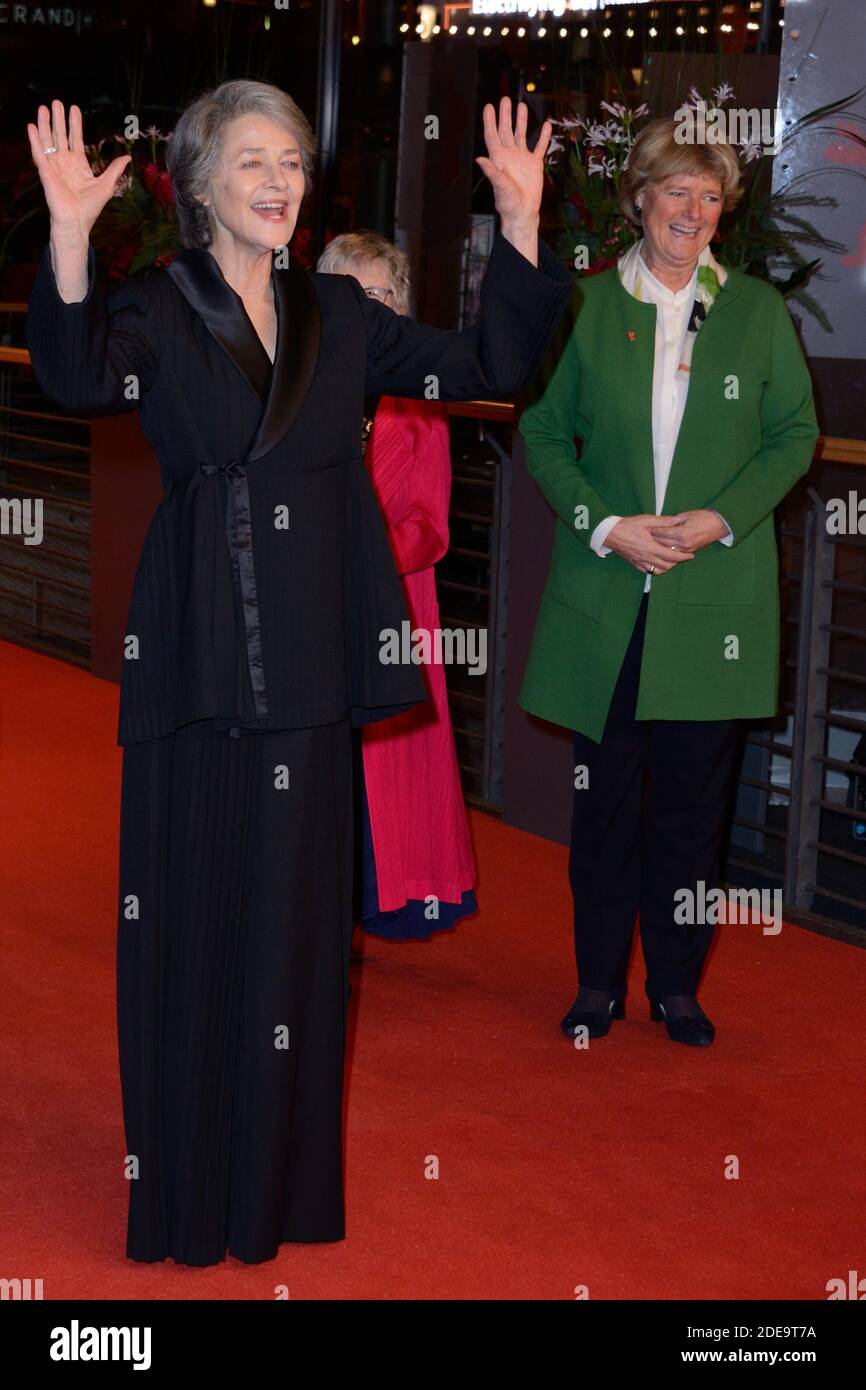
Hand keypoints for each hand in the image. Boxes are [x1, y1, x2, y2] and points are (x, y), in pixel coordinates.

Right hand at [26, 100, 130, 237]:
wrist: (76, 221)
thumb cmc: (90, 207)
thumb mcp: (106, 185)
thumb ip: (115, 169)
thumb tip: (127, 157)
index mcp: (78, 164)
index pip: (75, 138)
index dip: (75, 124)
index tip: (74, 108)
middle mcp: (65, 162)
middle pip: (60, 135)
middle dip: (59, 119)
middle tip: (56, 102)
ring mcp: (54, 166)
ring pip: (48, 140)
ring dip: (45, 124)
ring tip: (43, 107)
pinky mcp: (45, 172)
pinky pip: (38, 152)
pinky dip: (35, 139)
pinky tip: (32, 126)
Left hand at [475, 97, 549, 230]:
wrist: (523, 213)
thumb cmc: (508, 203)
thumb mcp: (500, 187)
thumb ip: (492, 172)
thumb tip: (480, 159)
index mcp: (499, 159)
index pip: (493, 136)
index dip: (490, 121)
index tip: (489, 107)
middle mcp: (510, 156)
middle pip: (506, 131)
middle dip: (505, 115)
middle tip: (505, 99)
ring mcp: (522, 159)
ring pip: (521, 135)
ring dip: (521, 121)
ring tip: (521, 106)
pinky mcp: (535, 164)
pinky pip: (539, 147)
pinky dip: (543, 137)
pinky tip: (546, 125)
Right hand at [606, 514, 695, 574]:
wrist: (609, 533)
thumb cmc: (627, 525)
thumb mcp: (646, 520)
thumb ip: (663, 522)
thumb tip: (677, 520)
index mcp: (650, 547)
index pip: (671, 556)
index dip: (683, 557)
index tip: (690, 555)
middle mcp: (646, 557)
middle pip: (667, 566)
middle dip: (677, 562)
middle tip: (683, 556)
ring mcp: (640, 562)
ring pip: (659, 570)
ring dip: (668, 566)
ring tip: (672, 559)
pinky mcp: (635, 563)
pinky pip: (649, 570)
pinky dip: (657, 568)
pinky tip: (659, 562)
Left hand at [649, 509, 728, 553]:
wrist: (719, 525)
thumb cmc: (703, 517)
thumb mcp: (685, 515)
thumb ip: (672, 521)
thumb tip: (660, 523)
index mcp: (681, 533)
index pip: (661, 533)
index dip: (652, 531)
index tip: (644, 529)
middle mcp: (683, 544)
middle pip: (662, 544)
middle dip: (652, 540)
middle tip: (643, 537)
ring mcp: (686, 550)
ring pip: (667, 551)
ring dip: (658, 548)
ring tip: (649, 545)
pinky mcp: (690, 552)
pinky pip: (675, 555)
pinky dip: (667, 553)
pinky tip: (660, 551)